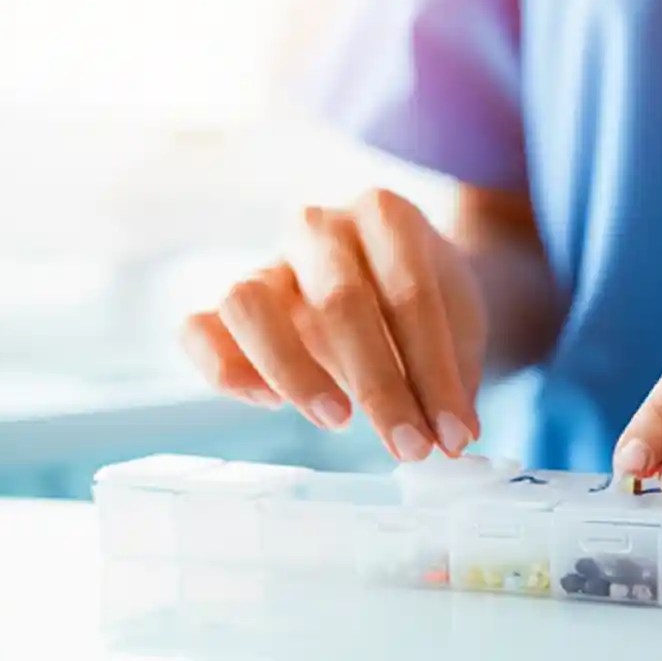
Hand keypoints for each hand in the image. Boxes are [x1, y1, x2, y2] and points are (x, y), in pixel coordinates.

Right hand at [180, 189, 486, 461]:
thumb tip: (455, 436)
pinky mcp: (228, 306)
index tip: (454, 434)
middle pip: (338, 302)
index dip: (435, 370)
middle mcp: (317, 227)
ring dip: (293, 371)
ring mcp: (266, 262)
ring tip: (338, 421)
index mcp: (384, 213)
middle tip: (409, 446)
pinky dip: (225, 370)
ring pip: (248, 304)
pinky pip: (199, 330)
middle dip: (380, 386)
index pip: (409, 292)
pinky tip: (268, 403)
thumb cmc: (431, 301)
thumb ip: (456, 374)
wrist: (398, 281)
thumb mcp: (462, 322)